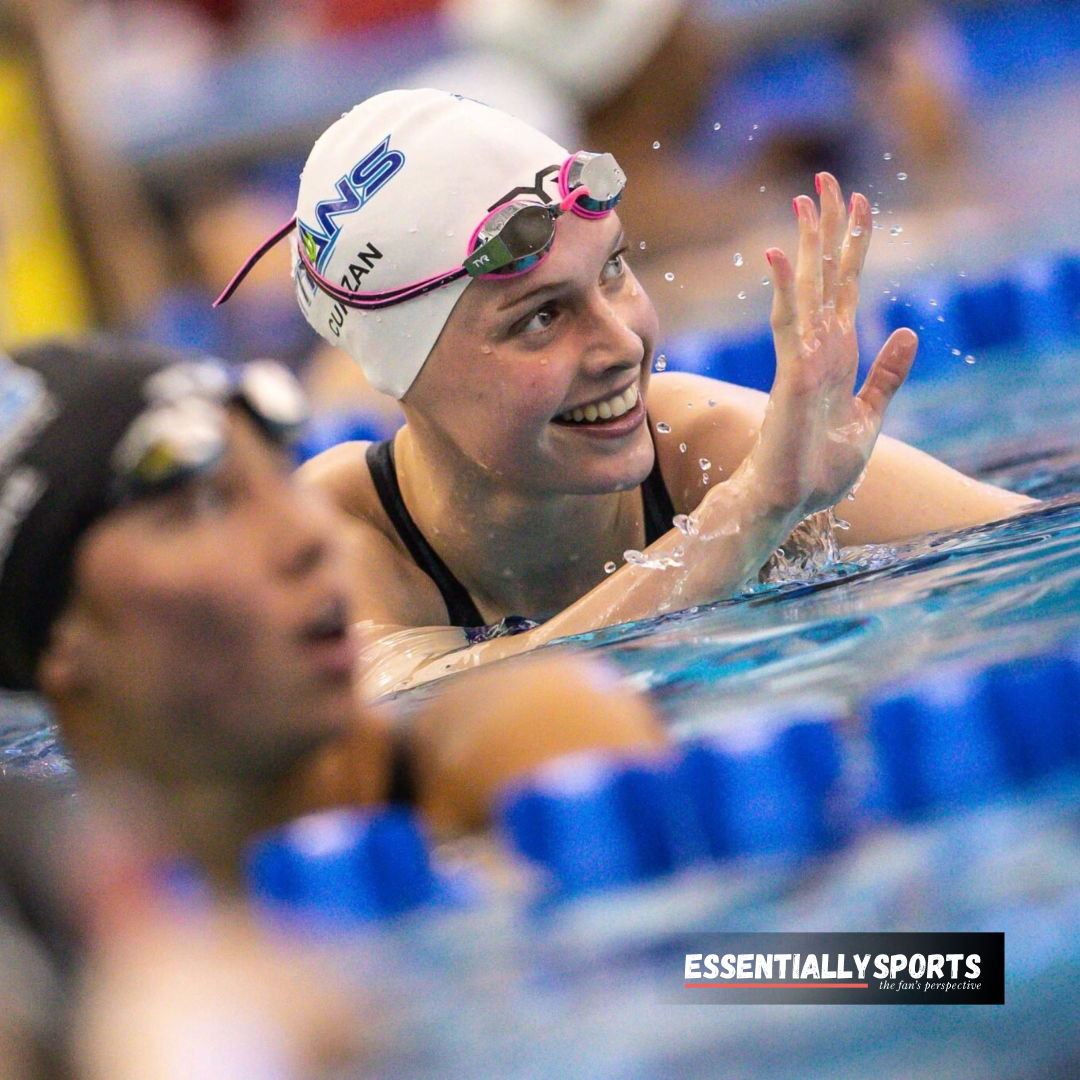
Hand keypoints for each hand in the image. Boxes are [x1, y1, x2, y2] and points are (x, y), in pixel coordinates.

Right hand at [746, 172, 917, 518]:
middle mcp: (818, 347)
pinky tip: (778, 254)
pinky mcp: (792, 374)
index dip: (852, 245)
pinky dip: (786, 289)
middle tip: (827, 178)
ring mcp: (802, 357)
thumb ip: (887, 373)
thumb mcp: (869, 414)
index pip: (844, 287)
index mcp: (837, 354)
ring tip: (807, 197)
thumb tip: (908, 330)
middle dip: (829, 226)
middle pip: (825, 275)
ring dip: (808, 242)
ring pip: (807, 287)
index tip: (858, 203)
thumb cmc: (820, 467)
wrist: (791, 501)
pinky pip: (788, 323)